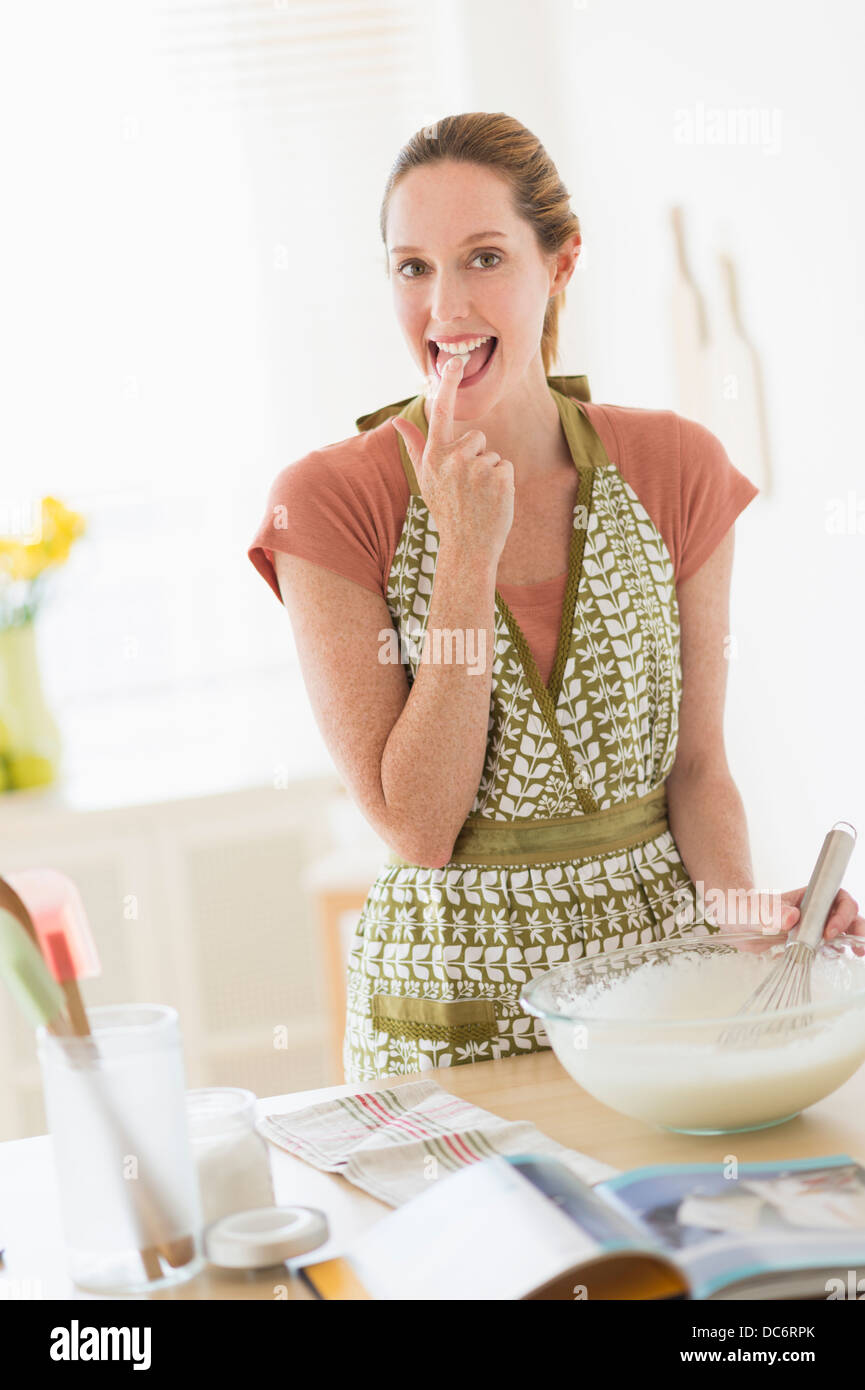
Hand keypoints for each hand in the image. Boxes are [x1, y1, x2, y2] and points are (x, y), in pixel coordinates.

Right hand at [391, 354, 513, 561]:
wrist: (467, 548)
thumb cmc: (446, 511)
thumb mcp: (425, 478)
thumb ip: (414, 445)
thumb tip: (395, 421)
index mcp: (433, 456)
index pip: (440, 412)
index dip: (447, 384)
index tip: (453, 360)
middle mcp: (453, 458)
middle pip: (476, 437)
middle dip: (475, 457)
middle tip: (467, 488)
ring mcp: (477, 467)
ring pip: (491, 454)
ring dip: (489, 473)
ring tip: (478, 497)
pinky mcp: (500, 476)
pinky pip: (505, 466)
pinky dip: (503, 482)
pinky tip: (491, 501)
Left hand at [707, 886, 863, 952]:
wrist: (734, 920)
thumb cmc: (743, 908)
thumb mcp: (754, 910)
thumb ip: (770, 913)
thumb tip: (792, 917)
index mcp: (807, 897)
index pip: (836, 897)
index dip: (841, 913)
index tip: (828, 932)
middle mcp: (814, 909)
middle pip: (847, 912)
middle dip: (856, 926)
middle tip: (857, 946)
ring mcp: (812, 924)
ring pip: (842, 928)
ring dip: (853, 939)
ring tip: (857, 953)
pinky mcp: (807, 940)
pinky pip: (828, 944)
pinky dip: (837, 950)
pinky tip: (836, 958)